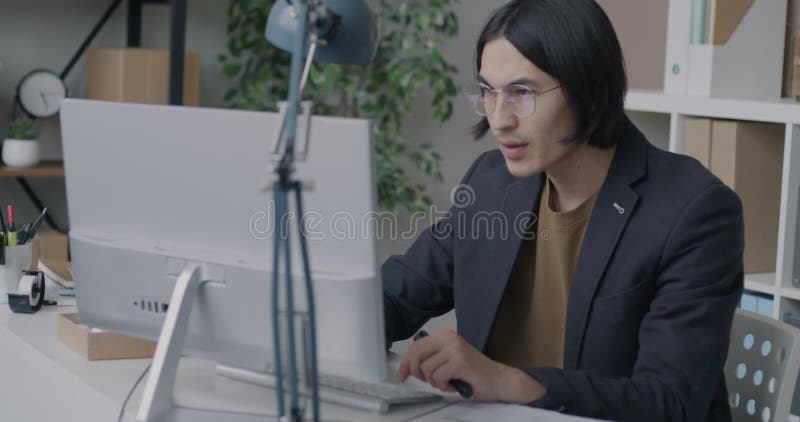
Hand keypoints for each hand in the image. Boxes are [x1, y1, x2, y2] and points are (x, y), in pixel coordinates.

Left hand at [398, 330, 546, 402]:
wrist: (498, 380)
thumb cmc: (472, 373)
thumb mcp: (447, 361)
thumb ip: (430, 359)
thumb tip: (407, 366)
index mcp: (445, 336)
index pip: (415, 346)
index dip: (405, 363)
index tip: (402, 375)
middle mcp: (449, 338)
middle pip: (416, 354)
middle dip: (416, 372)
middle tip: (428, 380)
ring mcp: (455, 349)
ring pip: (427, 369)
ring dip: (434, 382)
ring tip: (447, 381)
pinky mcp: (460, 361)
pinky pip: (438, 376)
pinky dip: (443, 385)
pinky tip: (454, 384)